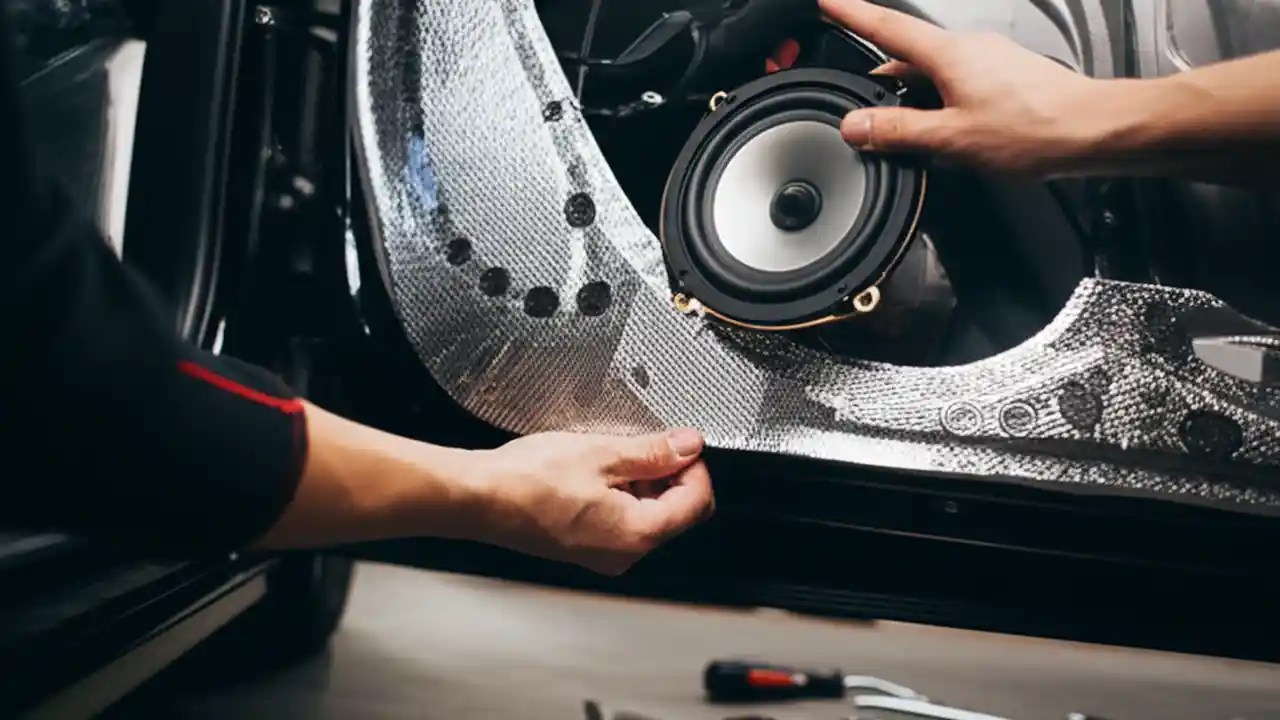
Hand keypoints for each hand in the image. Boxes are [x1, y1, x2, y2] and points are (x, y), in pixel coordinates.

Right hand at [473, 429, 714, 575]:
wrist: (479, 498)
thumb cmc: (529, 481)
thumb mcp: (602, 453)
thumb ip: (654, 452)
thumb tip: (688, 447)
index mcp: (636, 535)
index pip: (697, 503)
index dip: (694, 467)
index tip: (679, 443)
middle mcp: (624, 554)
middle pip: (676, 512)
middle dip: (668, 474)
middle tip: (641, 444)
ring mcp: (604, 554)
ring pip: (648, 515)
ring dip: (642, 481)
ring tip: (609, 455)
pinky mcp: (586, 547)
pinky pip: (622, 521)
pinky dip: (621, 493)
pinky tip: (596, 470)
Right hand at [816, 0, 1115, 175]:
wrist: (1094, 130)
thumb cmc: (1036, 128)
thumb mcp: (952, 138)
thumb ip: (899, 131)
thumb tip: (858, 125)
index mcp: (949, 55)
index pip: (886, 26)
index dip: (852, 13)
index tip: (828, 1)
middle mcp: (968, 50)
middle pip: (907, 58)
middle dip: (881, 82)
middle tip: (863, 111)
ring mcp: (988, 62)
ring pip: (934, 76)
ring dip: (913, 101)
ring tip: (908, 138)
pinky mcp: (1004, 79)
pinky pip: (957, 85)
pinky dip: (940, 106)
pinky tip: (945, 139)